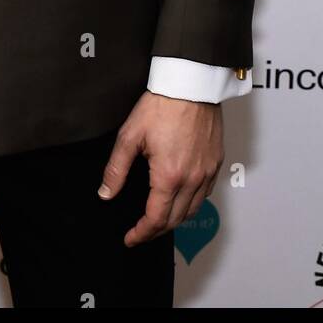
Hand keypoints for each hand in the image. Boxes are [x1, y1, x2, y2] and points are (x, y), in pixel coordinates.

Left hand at [97, 91, 222, 246]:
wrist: (191, 84)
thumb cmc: (161, 105)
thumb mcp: (130, 136)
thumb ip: (116, 169)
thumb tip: (106, 193)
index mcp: (169, 176)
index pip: (155, 219)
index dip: (141, 233)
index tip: (130, 238)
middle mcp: (192, 179)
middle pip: (175, 220)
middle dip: (156, 230)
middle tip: (141, 232)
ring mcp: (207, 172)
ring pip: (193, 210)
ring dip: (175, 220)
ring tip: (159, 219)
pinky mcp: (216, 162)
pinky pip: (206, 194)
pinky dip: (192, 203)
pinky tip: (181, 197)